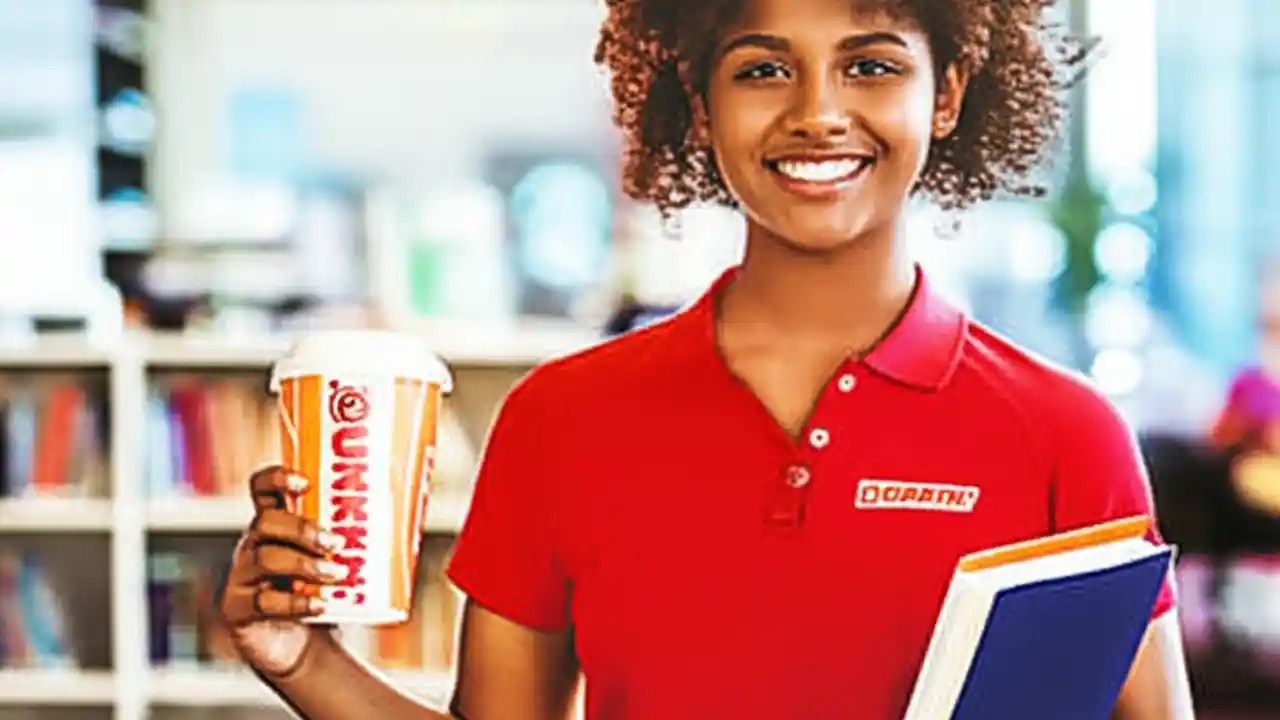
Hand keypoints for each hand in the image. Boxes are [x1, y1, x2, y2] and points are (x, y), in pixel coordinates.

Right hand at [220, 466, 348, 676]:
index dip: (278, 478)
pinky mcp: (240, 609)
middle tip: (336, 543)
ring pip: (265, 559)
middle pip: (266, 522)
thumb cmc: (321, 593)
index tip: (305, 481)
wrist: (301, 646)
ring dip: (305, 565)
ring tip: (337, 575)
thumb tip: (413, 509)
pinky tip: (320, 606)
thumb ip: (359, 538)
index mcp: (274, 525)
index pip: (263, 488)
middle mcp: (252, 545)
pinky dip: (296, 603)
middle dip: (302, 529)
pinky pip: (263, 601)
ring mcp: (242, 577)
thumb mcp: (337, 561)